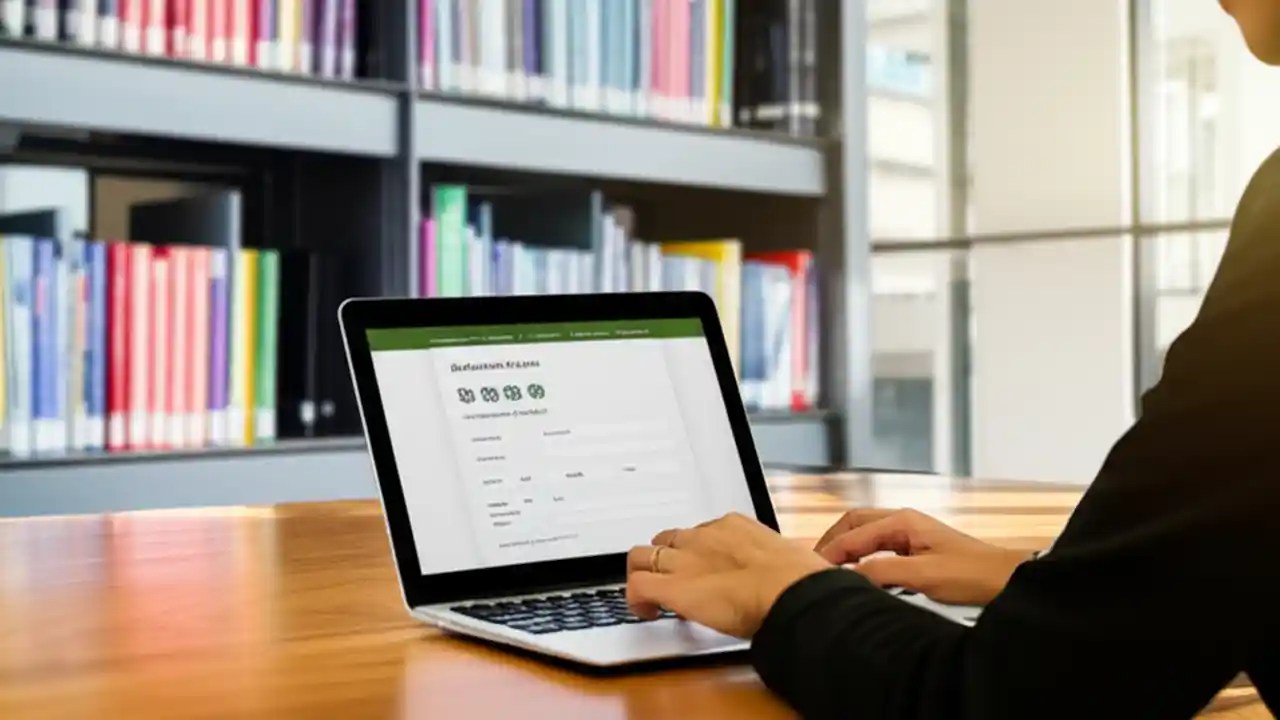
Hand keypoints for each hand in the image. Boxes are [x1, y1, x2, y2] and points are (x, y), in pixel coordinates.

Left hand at [625, 513, 830, 638]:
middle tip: (673, 580)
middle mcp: (703, 537)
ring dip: (644, 573)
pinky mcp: (672, 587)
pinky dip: (635, 599)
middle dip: (666, 558)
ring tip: (651, 596)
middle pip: (667, 539)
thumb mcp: (788, 558)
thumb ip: (775, 563)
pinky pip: (638, 585)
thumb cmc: (799, 580)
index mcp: (733, 527)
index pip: (702, 532)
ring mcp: (684, 560)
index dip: (698, 553)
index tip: (706, 569)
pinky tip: (645, 613)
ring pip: (643, 556)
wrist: (789, 592)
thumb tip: (787, 575)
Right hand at [814, 508, 1031, 605]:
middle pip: (855, 523)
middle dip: (832, 540)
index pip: (854, 533)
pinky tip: (856, 573)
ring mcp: (909, 533)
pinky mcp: (915, 548)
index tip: (813, 568)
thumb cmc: (970, 575)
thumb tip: (849, 574)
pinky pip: (878, 546)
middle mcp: (903, 522)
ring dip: (846, 547)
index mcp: (903, 521)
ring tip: (829, 568)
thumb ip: (883, 572)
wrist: (1004, 580)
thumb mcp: (923, 576)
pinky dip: (860, 556)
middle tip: (814, 563)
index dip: (831, 550)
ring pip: (865, 534)